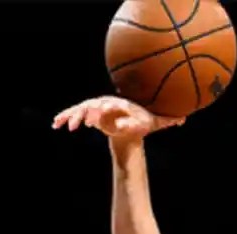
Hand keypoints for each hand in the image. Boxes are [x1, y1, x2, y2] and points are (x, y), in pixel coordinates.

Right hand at [51, 96, 183, 141]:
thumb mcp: (153, 122)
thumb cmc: (142, 121)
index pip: (112, 105)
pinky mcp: (88, 114)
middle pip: (94, 105)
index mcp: (120, 105)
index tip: (100, 113)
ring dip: (73, 117)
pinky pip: (74, 114)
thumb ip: (166, 120)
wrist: (129, 121)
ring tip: (65, 126)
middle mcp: (106, 103)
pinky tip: (55, 124)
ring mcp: (95, 107)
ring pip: (81, 110)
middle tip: (83, 122)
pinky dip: (65, 118)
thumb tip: (182, 119)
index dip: (106, 109)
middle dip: (87, 112)